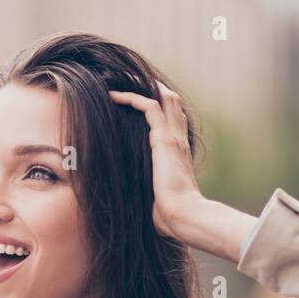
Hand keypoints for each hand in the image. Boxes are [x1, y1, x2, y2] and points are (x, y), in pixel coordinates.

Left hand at [108, 82, 204, 238]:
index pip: (172, 118)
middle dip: (151, 87)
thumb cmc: (170, 215)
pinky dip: (131, 97)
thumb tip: (124, 198)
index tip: (136, 99)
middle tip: (127, 81)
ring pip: (163, 98)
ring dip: (140, 86)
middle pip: (171, 101)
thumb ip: (145, 189)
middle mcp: (178, 139)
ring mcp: (173, 137)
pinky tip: (113, 96)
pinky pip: (149, 107)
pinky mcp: (164, 140)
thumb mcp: (154, 196)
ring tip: (118, 81)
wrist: (184, 216)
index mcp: (178, 151)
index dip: (158, 104)